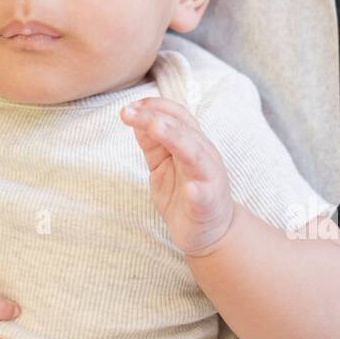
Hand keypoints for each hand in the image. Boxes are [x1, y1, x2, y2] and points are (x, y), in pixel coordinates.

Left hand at [120, 96, 235, 256]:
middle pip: (182, 129)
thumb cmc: (185, 193)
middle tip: (128, 113)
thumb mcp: (162, 164)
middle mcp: (203, 155)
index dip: (154, 107)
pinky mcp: (208, 205)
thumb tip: (133, 115)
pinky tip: (191, 189)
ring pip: (195, 154)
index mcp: (192, 143)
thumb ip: (152, 142)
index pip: (177, 115)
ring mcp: (208, 179)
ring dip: (176, 138)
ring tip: (156, 127)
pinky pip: (204, 196)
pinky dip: (198, 191)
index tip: (129, 106)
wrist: (211, 232)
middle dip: (155, 118)